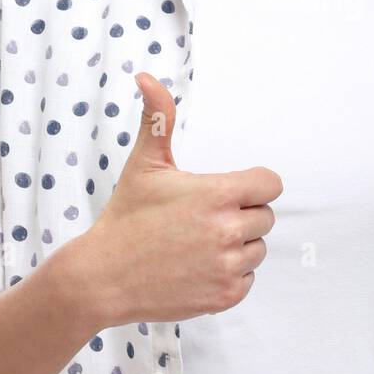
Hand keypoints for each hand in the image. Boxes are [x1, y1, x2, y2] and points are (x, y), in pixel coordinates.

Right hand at [68, 72, 282, 326]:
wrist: (102, 278)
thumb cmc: (126, 217)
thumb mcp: (144, 164)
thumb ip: (157, 118)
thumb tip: (146, 76)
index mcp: (217, 194)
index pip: (270, 184)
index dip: (253, 185)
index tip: (229, 191)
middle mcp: (228, 231)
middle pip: (265, 217)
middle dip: (241, 215)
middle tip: (202, 220)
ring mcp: (227, 267)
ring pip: (257, 249)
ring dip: (237, 246)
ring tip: (197, 244)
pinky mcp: (225, 297)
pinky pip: (248, 278)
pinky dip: (229, 274)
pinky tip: (198, 267)